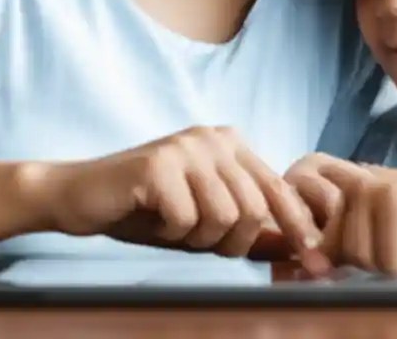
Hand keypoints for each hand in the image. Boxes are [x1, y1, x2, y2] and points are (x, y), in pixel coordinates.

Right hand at [37, 126, 325, 266]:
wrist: (81, 198)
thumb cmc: (146, 212)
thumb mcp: (206, 224)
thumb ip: (250, 231)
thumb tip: (300, 250)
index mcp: (232, 145)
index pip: (278, 189)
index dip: (297, 226)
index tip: (314, 260)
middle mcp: (214, 137)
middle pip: (254, 209)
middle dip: (229, 241)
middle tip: (194, 238)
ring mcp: (187, 146)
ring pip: (225, 217)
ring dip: (196, 237)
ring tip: (171, 224)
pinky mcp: (160, 163)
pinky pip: (187, 220)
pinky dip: (170, 232)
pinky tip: (151, 216)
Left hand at [287, 153, 396, 278]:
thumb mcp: (381, 225)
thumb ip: (345, 242)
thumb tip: (309, 269)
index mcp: (355, 189)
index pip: (340, 248)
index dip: (365, 261)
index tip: (391, 247)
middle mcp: (371, 187)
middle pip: (363, 259)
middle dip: (391, 267)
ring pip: (389, 266)